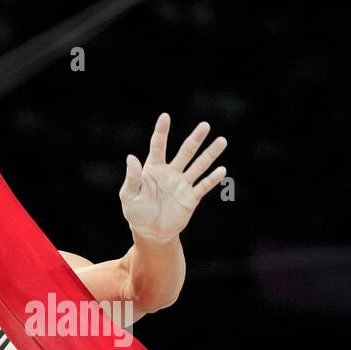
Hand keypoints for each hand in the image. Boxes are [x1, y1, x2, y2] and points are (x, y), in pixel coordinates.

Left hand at [120, 112, 226, 240]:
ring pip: (199, 166)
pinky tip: (222, 170)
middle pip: (185, 152)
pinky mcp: (191, 198)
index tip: (165, 116)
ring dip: (210, 154)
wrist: (150, 232)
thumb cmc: (136, 212)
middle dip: (195, 139)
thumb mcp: (128, 195)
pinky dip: (212, 179)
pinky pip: (203, 186)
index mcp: (153, 168)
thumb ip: (131, 178)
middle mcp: (171, 172)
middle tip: (205, 125)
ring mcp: (182, 184)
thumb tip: (131, 158)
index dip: (161, 132)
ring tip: (222, 141)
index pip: (158, 146)